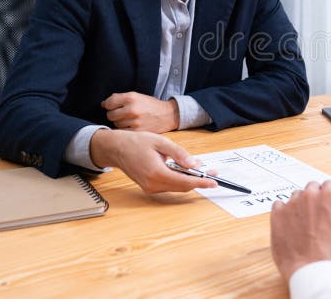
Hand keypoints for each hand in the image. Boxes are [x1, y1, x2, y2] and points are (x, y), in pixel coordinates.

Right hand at [89, 129, 216, 193]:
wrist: (117, 148)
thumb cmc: (136, 143)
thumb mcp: (161, 142)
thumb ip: (178, 153)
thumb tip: (193, 163)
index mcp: (156, 173)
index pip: (184, 182)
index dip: (201, 182)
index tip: (214, 182)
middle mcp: (153, 184)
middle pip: (183, 187)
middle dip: (199, 180)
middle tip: (212, 173)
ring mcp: (150, 188)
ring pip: (177, 187)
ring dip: (190, 180)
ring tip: (201, 169)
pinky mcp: (149, 187)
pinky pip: (169, 186)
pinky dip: (179, 179)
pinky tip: (185, 170)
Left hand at [101, 92, 179, 132]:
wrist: (168, 115)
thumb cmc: (150, 105)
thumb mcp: (137, 96)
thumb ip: (120, 98)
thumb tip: (104, 104)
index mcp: (131, 98)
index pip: (109, 103)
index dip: (109, 105)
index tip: (112, 107)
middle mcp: (132, 109)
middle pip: (110, 115)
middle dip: (114, 115)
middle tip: (122, 114)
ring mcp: (134, 122)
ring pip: (116, 124)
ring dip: (120, 123)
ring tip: (129, 120)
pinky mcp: (137, 131)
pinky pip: (123, 132)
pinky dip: (125, 130)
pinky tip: (131, 126)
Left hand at [270, 181, 330, 281]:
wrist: (309, 270)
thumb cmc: (330, 253)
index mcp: (329, 196)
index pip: (329, 185)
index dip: (329, 197)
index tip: (327, 207)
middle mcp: (309, 195)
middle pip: (312, 188)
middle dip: (314, 198)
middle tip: (316, 217)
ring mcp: (291, 203)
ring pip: (296, 196)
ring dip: (299, 205)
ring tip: (303, 225)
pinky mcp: (277, 213)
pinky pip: (279, 205)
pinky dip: (284, 213)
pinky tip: (290, 226)